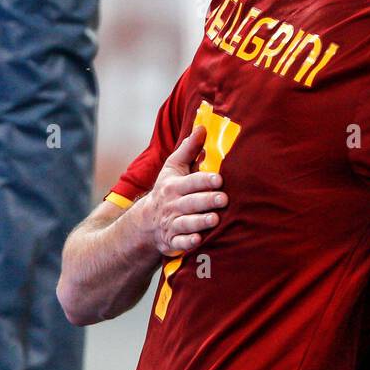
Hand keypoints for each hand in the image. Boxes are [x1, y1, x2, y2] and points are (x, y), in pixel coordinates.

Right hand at [134, 125, 226, 255]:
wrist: (147, 222)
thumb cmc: (167, 190)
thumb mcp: (173, 168)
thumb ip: (188, 149)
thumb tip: (203, 127)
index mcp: (174, 186)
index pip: (190, 182)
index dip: (204, 181)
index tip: (218, 179)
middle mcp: (173, 205)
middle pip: (191, 203)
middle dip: (207, 201)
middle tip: (223, 199)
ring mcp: (171, 223)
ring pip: (186, 223)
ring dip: (200, 221)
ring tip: (214, 219)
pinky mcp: (173, 240)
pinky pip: (179, 242)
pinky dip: (187, 242)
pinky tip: (198, 240)